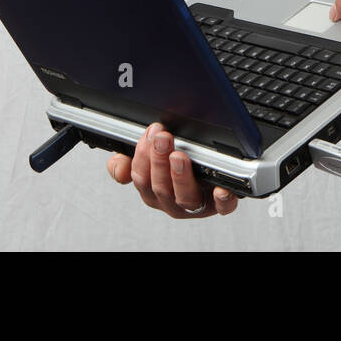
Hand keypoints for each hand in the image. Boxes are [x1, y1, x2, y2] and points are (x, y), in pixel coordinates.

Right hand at [107, 122, 237, 218]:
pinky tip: (220, 188)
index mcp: (153, 190)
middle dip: (159, 161)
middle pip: (160, 187)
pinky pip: (223, 206)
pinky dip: (222, 199)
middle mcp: (172, 200)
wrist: (215, 170)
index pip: (140, 179)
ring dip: (180, 176)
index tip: (149, 135)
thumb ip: (129, 160)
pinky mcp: (221, 205)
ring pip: (184, 197)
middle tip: (163, 138)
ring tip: (179, 156)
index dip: (142, 158)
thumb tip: (117, 165)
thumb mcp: (149, 157)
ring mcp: (196, 205)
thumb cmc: (181, 163)